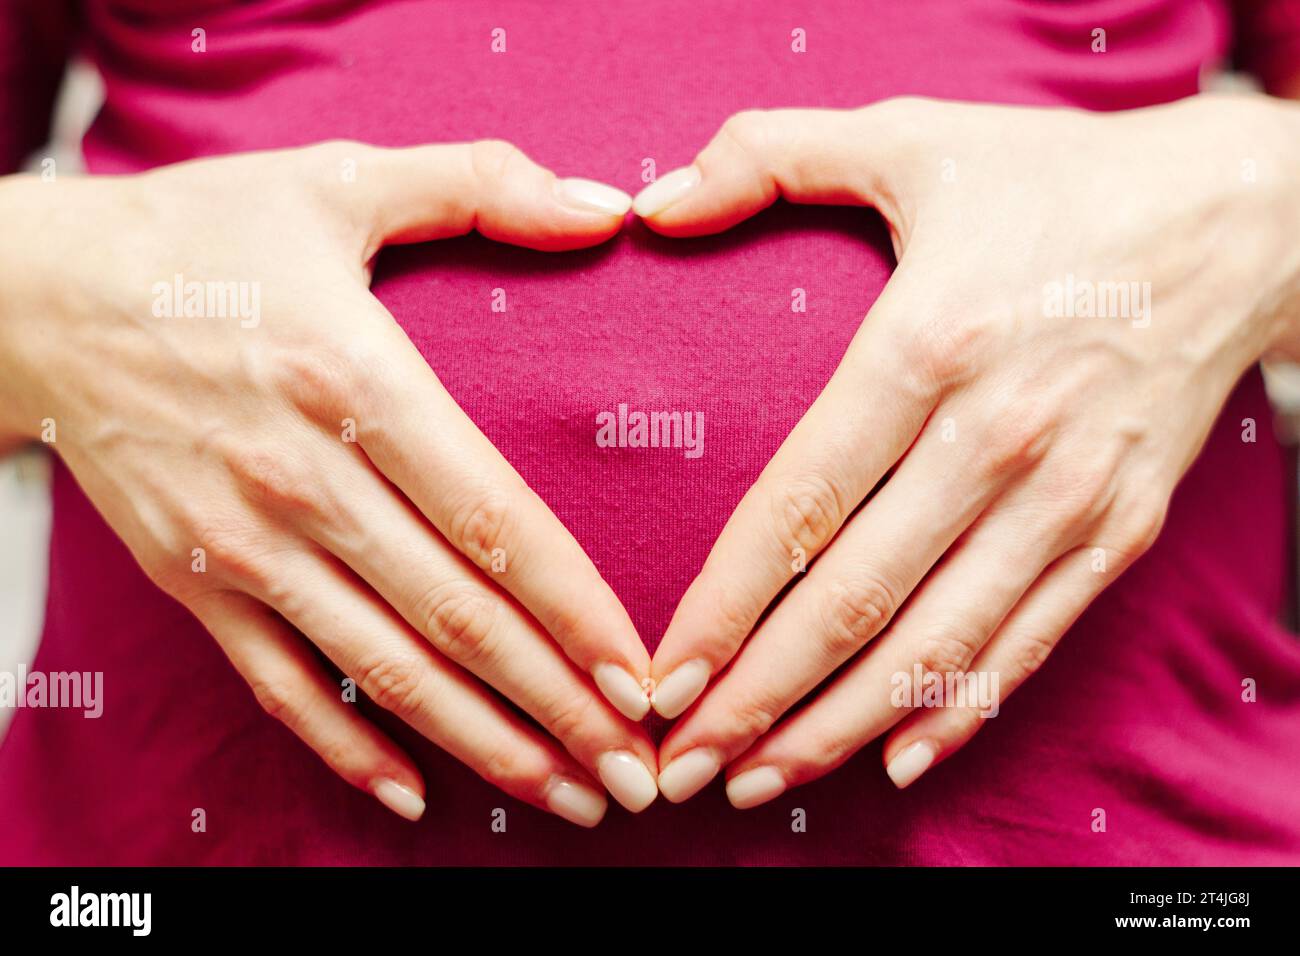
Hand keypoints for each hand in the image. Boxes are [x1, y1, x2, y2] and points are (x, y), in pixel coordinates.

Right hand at [0, 141, 660, 824]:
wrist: (32, 297)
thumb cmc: (201, 234)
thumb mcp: (339, 180)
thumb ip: (481, 183)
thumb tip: (610, 209)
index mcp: (354, 383)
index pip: (494, 522)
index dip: (575, 610)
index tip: (643, 678)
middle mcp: (302, 481)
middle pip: (457, 620)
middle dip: (560, 708)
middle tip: (640, 774)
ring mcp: (245, 545)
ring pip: (384, 674)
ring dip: (486, 745)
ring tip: (571, 798)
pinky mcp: (196, 583)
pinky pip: (282, 688)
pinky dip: (348, 750)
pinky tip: (416, 796)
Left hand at [635, 95, 1299, 804]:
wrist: (1235, 219)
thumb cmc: (1053, 182)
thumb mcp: (909, 138)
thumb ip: (767, 155)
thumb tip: (645, 208)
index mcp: (928, 348)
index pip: (795, 508)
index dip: (720, 608)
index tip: (660, 679)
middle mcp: (996, 439)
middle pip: (850, 600)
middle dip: (756, 699)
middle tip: (678, 768)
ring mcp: (1066, 497)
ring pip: (933, 644)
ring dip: (837, 726)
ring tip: (757, 780)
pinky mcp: (1117, 529)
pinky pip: (1028, 642)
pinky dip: (961, 709)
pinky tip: (895, 758)